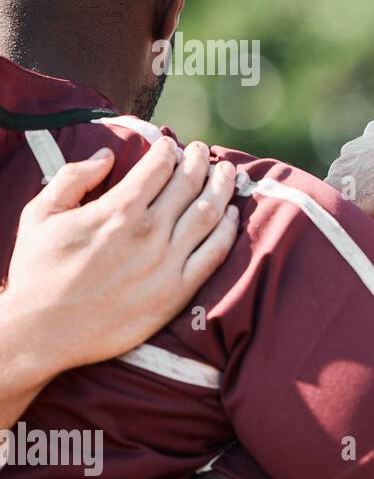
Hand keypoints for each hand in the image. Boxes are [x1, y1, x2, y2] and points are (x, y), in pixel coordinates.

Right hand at [1, 138, 239, 388]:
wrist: (42, 333)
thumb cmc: (37, 272)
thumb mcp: (40, 215)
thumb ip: (72, 178)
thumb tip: (106, 154)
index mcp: (118, 210)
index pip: (158, 167)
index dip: (169, 150)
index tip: (172, 145)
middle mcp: (149, 232)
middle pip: (189, 184)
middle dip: (200, 162)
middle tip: (204, 151)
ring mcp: (168, 262)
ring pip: (209, 214)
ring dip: (221, 187)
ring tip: (227, 173)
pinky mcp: (179, 291)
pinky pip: (216, 253)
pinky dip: (228, 229)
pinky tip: (232, 215)